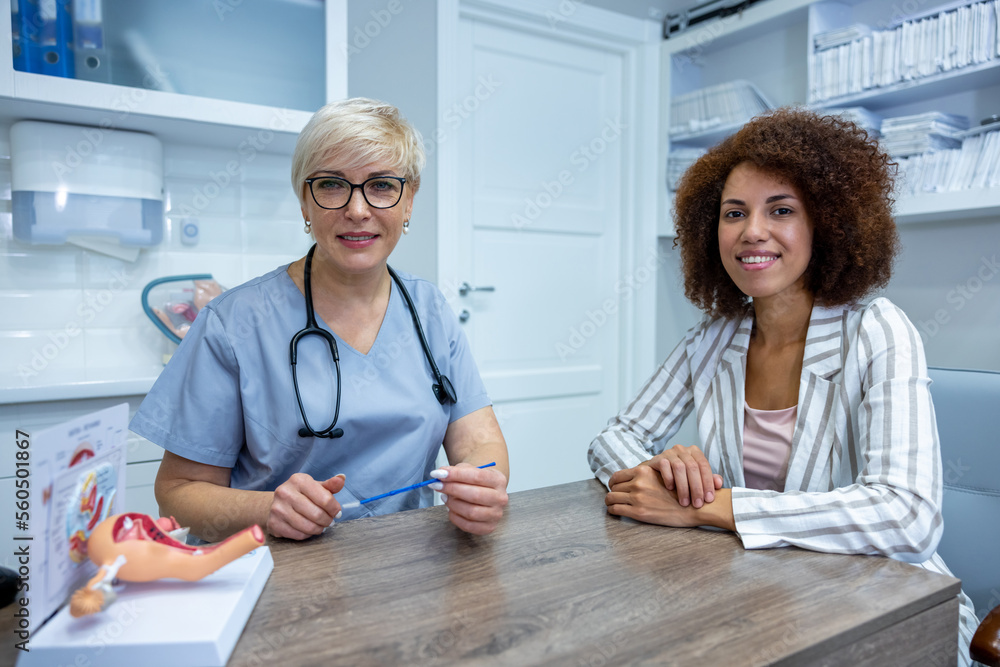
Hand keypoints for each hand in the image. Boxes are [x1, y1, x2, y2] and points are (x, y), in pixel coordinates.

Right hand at [267, 473, 344, 539]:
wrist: (278, 503)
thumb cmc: (302, 494)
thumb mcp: (316, 486)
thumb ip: (330, 485)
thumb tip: (341, 478)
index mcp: (298, 480)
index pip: (325, 498)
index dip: (334, 509)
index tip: (337, 512)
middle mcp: (285, 492)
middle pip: (317, 514)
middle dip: (327, 520)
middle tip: (329, 521)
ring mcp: (277, 508)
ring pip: (308, 526)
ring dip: (319, 529)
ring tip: (321, 526)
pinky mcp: (274, 523)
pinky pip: (298, 535)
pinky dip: (307, 534)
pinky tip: (308, 529)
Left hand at [430, 463, 508, 534]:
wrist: (485, 492)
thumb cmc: (475, 481)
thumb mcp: (469, 470)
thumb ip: (456, 471)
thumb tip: (440, 474)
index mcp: (499, 480)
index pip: (477, 476)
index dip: (456, 475)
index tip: (439, 474)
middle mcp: (500, 498)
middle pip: (475, 495)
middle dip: (452, 489)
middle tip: (437, 485)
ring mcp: (496, 514)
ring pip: (471, 511)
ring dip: (453, 504)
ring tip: (444, 497)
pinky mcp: (488, 527)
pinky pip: (468, 525)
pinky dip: (455, 517)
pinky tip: (450, 509)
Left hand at [606, 465, 734, 530]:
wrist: (696, 507)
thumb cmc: (683, 491)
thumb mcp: (666, 474)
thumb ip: (650, 473)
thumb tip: (638, 472)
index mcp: (643, 471)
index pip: (617, 475)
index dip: (614, 482)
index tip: (615, 486)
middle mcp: (638, 482)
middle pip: (613, 486)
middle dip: (613, 492)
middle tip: (615, 497)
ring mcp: (637, 497)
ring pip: (610, 497)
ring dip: (610, 502)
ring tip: (613, 505)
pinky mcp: (638, 512)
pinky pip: (616, 509)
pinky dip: (613, 511)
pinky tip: (617, 512)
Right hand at [642, 444, 722, 508]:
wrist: (656, 472)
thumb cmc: (679, 477)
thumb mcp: (695, 478)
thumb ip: (708, 480)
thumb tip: (719, 484)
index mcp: (695, 452)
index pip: (704, 466)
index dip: (708, 483)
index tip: (709, 499)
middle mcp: (682, 450)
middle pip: (693, 467)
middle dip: (696, 488)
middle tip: (697, 504)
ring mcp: (669, 452)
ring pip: (679, 467)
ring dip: (683, 487)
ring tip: (684, 502)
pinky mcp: (657, 457)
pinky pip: (664, 466)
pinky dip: (669, 478)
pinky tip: (670, 489)